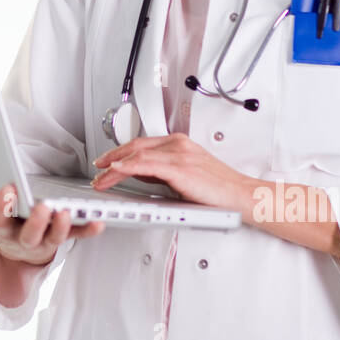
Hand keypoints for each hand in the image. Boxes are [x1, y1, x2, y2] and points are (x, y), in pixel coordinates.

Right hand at [0, 183, 104, 266]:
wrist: (14, 253)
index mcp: (1, 230)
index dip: (2, 207)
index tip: (7, 188)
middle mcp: (23, 238)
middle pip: (29, 234)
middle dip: (35, 221)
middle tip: (42, 207)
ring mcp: (44, 240)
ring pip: (54, 238)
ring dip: (61, 226)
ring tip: (65, 212)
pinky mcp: (60, 238)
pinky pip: (76, 235)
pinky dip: (87, 230)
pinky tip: (97, 222)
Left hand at [91, 133, 251, 211]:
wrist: (241, 195)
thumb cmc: (219, 190)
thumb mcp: (185, 176)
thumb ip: (163, 172)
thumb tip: (140, 173)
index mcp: (180, 143)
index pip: (142, 144)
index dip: (121, 152)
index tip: (108, 160)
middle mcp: (178, 144)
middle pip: (135, 146)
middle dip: (112, 157)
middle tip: (98, 168)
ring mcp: (178, 154)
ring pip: (136, 155)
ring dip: (114, 166)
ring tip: (101, 177)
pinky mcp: (179, 167)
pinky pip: (145, 164)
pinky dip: (127, 166)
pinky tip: (116, 171)